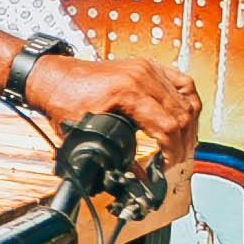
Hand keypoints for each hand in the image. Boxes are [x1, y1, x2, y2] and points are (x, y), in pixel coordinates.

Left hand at [23, 48, 200, 172]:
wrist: (53, 77)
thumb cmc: (63, 100)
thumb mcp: (86, 135)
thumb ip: (115, 159)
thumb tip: (138, 177)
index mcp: (127, 93)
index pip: (169, 126)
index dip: (173, 152)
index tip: (168, 165)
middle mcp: (142, 76)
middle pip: (183, 114)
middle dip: (183, 143)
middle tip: (175, 160)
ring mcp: (147, 69)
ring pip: (187, 98)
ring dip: (190, 124)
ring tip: (183, 144)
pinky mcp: (148, 66)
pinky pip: (182, 82)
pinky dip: (188, 101)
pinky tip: (187, 116)